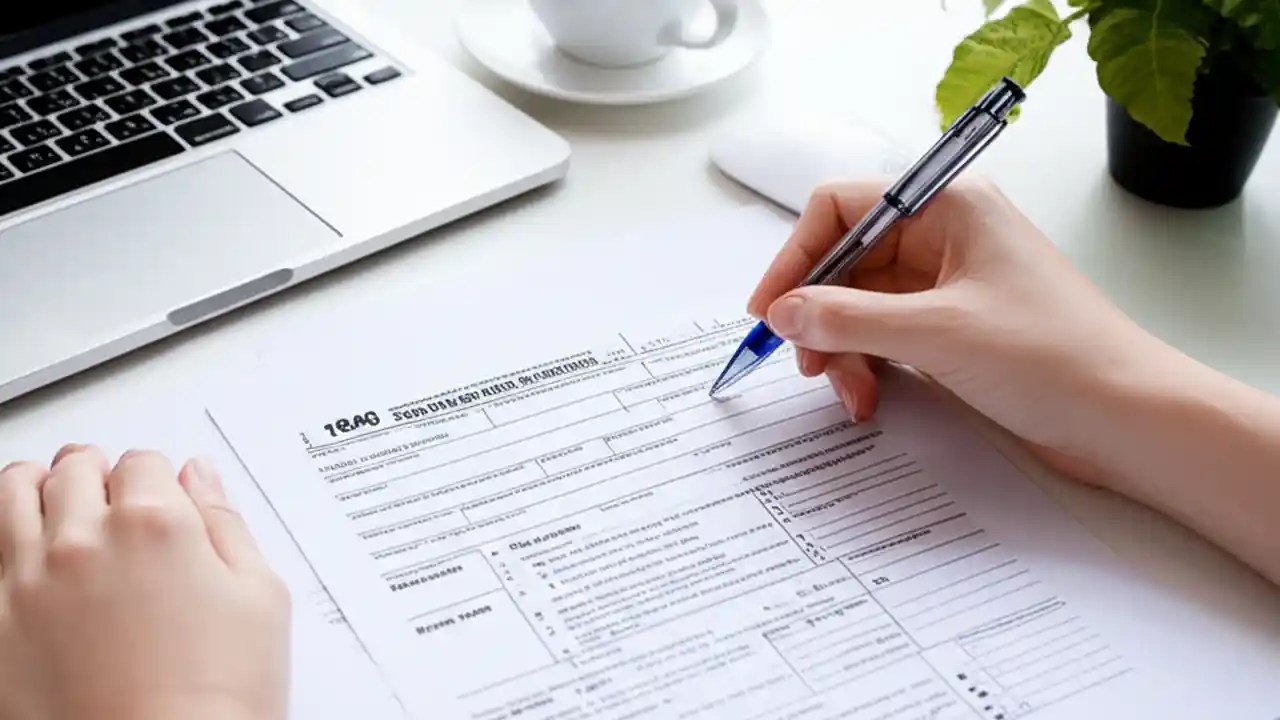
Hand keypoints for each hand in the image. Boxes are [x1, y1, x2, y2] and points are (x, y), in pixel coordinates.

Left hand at [0, 446, 290, 719]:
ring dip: (40, 486)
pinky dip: (4, 533)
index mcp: (158, 524)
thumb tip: (201, 478)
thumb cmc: (218, 696)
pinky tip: (25, 543)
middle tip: (113, 495)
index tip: (164, 496)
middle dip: (98, 473)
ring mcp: (31, 579)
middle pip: (77, 468)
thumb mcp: (261, 597)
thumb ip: (228, 523)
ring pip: (15, 492)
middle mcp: (86, 540)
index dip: (158, 476)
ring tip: (56, 498)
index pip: (144, 461)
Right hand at [747, 178, 1184, 483]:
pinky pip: (887, 335)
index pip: (843, 208)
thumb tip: (783, 312)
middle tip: (807, 364)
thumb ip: (848, 318)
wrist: (1127, 418)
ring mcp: (950, 284)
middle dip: (820, 314)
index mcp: (949, 206)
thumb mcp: (936, 334)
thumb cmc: (1050, 357)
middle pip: (847, 262)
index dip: (797, 256)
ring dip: (843, 348)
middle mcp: (946, 236)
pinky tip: (869, 397)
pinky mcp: (955, 329)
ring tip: (848, 392)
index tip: (769, 310)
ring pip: (862, 305)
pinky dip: (869, 364)